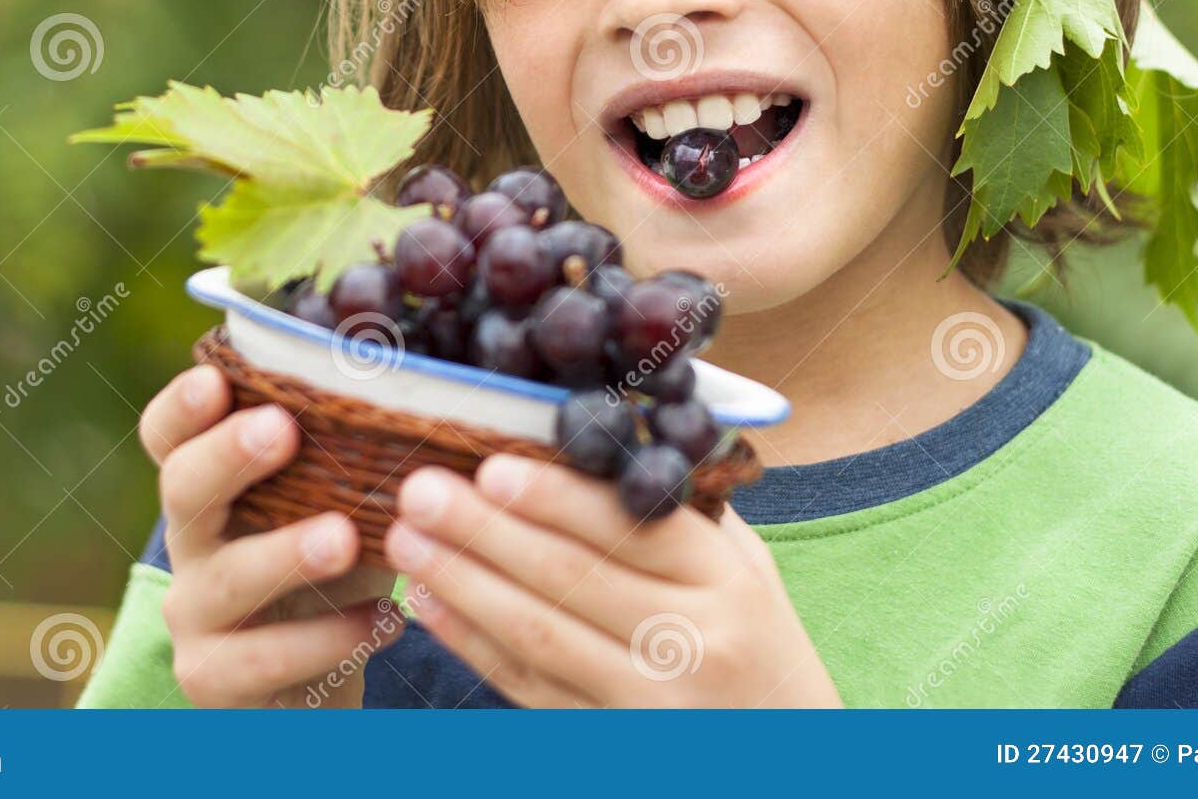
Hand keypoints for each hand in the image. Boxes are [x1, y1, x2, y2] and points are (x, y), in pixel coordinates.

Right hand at [139, 364, 400, 707]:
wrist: (316, 689)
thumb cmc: (337, 577)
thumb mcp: (346, 511)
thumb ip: (359, 463)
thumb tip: (431, 398)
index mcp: (214, 488)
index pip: (171, 437)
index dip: (182, 406)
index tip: (215, 377)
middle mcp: (191, 542)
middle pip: (183, 487)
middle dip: (229, 455)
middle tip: (281, 430)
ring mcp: (194, 613)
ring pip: (227, 578)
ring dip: (286, 554)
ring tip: (344, 539)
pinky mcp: (213, 678)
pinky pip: (263, 659)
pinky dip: (328, 639)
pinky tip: (386, 621)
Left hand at [382, 455, 840, 707]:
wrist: (793, 763)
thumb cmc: (761, 644)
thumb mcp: (748, 569)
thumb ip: (682, 511)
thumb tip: (599, 435)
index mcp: (725, 580)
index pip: (630, 528)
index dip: (557, 498)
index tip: (491, 465)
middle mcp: (692, 641)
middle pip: (572, 577)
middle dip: (485, 530)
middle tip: (419, 490)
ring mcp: (651, 702)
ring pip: (539, 634)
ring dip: (463, 583)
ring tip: (404, 539)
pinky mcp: (613, 743)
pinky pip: (531, 687)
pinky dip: (472, 643)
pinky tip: (429, 601)